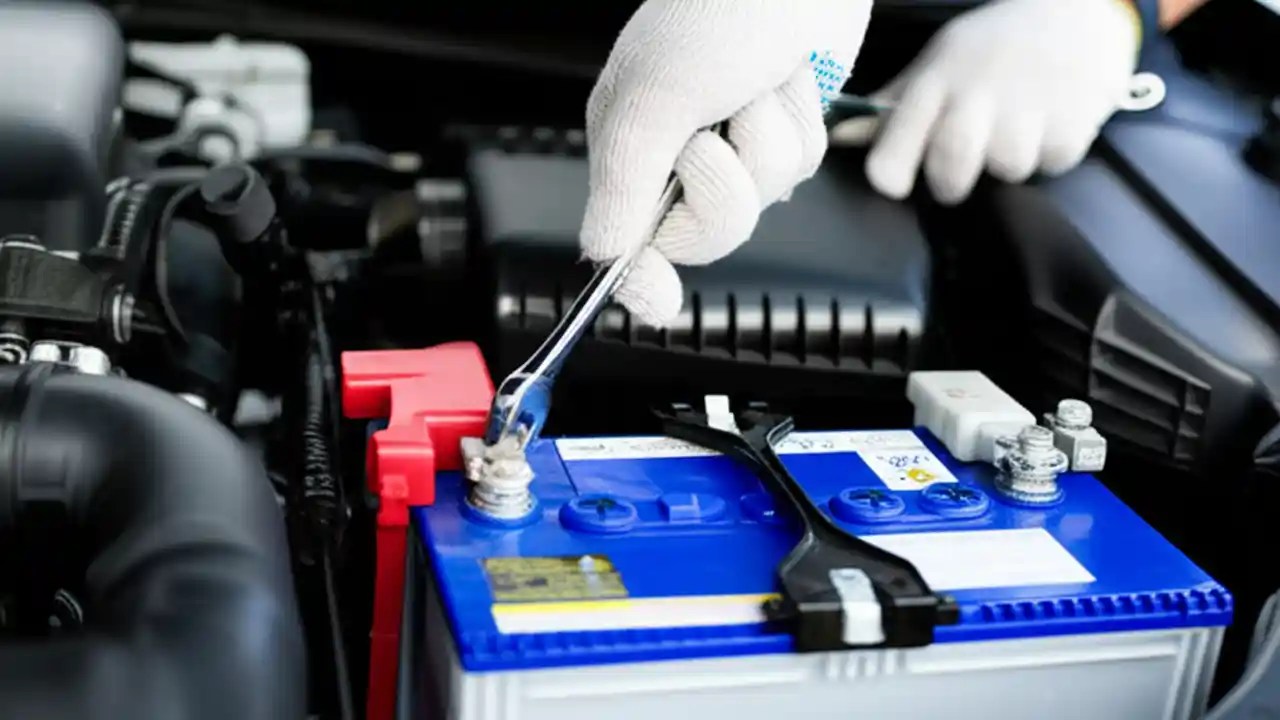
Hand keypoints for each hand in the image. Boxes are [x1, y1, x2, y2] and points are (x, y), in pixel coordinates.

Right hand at [581, 0, 872, 326]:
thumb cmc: (717, 9)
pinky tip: (785, 85)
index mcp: (629, 146)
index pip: (627, 237)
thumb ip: (623, 183)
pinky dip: (799, 128)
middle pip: (705, 231)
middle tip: (717, 136)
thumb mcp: (654, 99)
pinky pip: (799, 167)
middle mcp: (677, 154)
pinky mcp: (778, 133)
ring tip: (754, 91)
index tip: (658, 302)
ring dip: (770, 144)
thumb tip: (600, 254)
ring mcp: (733, 146)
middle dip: (726, 187)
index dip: (640, 276)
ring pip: (762, 199)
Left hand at [865, 0, 1140, 204]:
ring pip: (1006, 170)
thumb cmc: (991, 50)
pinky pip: (1051, 164)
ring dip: (1009, 162)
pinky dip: (1050, 152)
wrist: (1076, 13)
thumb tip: (840, 137)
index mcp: (936, 83)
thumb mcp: (937, 65)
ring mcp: (1028, 108)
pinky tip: (1048, 123)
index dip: (890, 171)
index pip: (896, 141)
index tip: (894, 182)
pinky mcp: (1072, 122)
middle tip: (959, 173)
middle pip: (951, 165)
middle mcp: (978, 94)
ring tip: (1014, 132)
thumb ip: (891, 107)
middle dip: (951, 183)